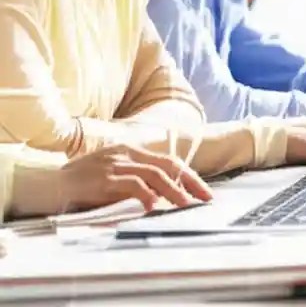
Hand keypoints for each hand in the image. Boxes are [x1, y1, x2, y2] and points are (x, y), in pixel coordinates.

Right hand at [9, 145, 213, 218]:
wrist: (49, 183)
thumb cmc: (82, 182)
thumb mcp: (113, 173)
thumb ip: (136, 179)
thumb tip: (163, 195)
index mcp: (130, 150)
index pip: (168, 160)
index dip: (189, 175)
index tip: (204, 191)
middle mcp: (125, 154)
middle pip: (167, 165)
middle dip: (189, 182)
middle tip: (204, 199)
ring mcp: (114, 165)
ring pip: (154, 174)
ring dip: (173, 191)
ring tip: (185, 205)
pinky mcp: (103, 179)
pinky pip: (132, 185)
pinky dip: (146, 195)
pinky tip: (153, 207)